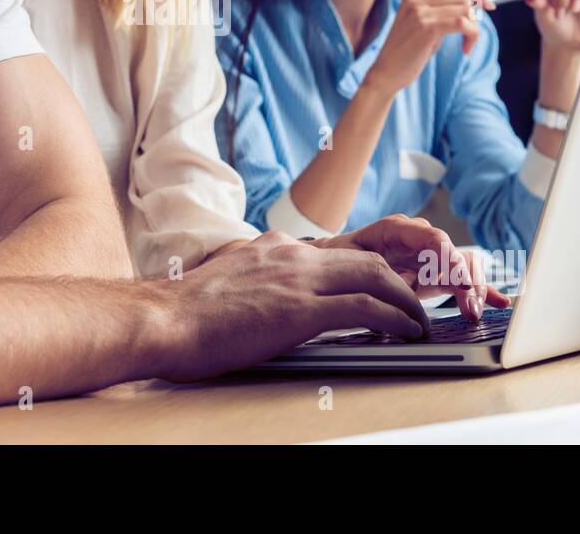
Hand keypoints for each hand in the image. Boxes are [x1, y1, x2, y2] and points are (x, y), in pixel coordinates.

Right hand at [151, 231, 429, 381]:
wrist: (162, 319)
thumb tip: (265, 300)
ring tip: (418, 321)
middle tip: (413, 303)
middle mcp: (290, 253)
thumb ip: (254, 280)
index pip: (335, 252)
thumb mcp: (227, 281)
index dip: (366, 269)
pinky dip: (395, 318)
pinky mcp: (300, 309)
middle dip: (398, 280)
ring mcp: (297, 278)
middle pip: (365, 258)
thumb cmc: (183, 313)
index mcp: (272, 247)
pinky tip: (406, 332)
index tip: (383, 286)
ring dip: (405, 300)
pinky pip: (365, 309)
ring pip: (374, 276)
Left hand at [320, 215, 509, 320]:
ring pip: (463, 267)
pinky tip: (500, 302)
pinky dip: (482, 291)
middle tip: (470, 305)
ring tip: (477, 311)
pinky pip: (462, 280)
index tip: (459, 281)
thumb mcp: (350, 258)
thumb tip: (403, 286)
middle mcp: (419, 239)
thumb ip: (377, 268)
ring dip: (474, 289)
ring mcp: (430, 256)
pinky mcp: (436, 274)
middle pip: (453, 254)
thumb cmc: (338, 257)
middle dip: (465, 279)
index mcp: (398, 229)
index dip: (449, 258)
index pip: (433, 238)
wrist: (331, 259)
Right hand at [369, 0, 494, 95]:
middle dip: (475, 16)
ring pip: (466, 9)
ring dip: (474, 29)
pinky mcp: (427, 26)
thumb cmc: (409, 51)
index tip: (487, 5)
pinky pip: (464, 23)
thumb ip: (443, 9)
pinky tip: (465, 50)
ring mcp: (420, 10)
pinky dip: (472, 36)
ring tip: (466, 45)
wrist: (387, 73)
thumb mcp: (423, 22)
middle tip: (471, 35)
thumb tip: (476, 3)